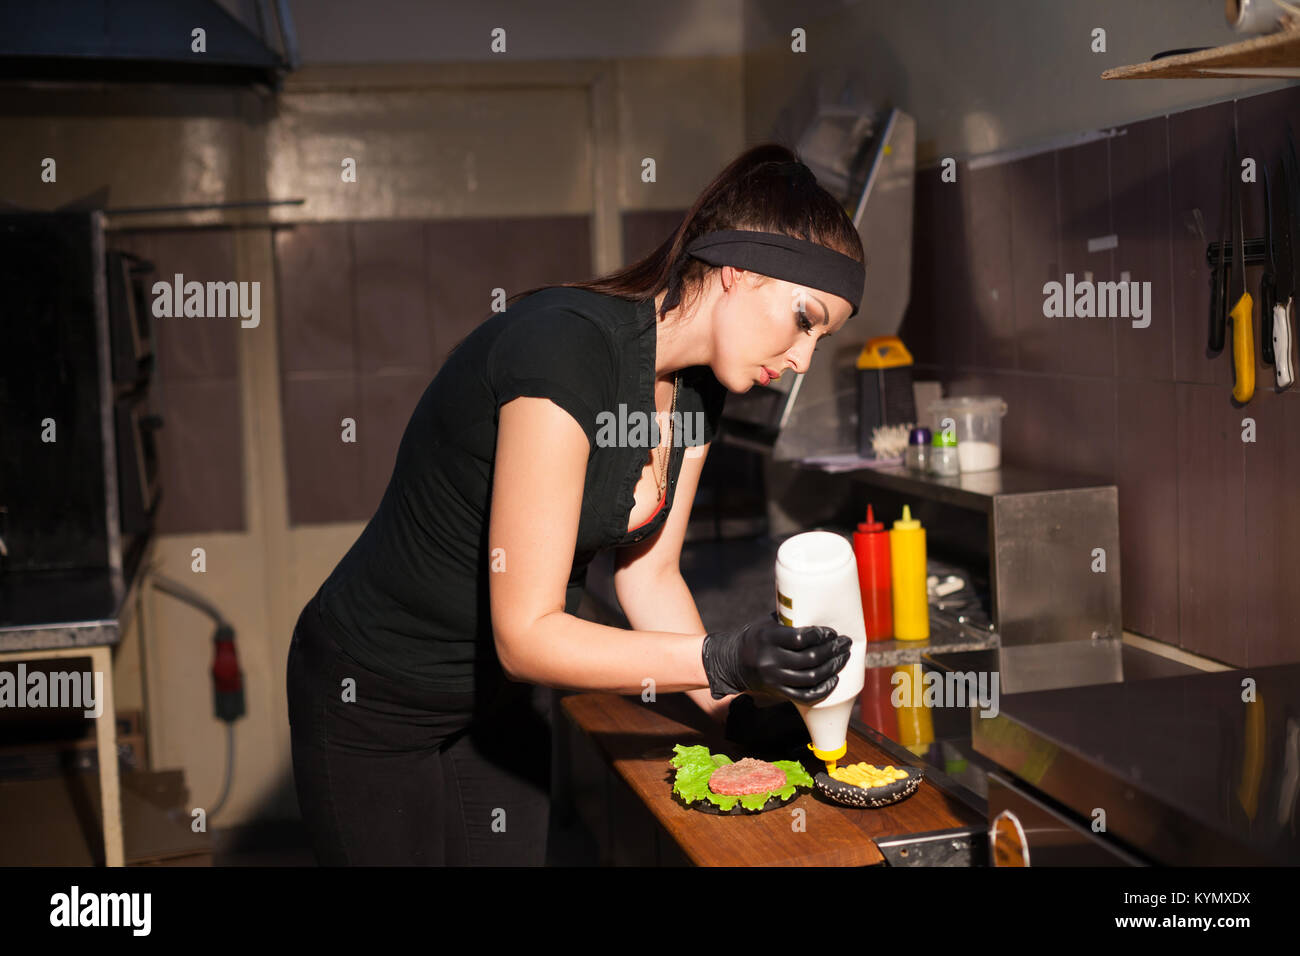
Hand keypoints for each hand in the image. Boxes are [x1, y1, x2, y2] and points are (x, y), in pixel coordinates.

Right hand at [701, 614, 851, 702]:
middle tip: (844, 644)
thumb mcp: (767, 623)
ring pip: (811, 677)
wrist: (733, 662)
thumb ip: (789, 619)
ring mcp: (774, 678)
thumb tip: (819, 606)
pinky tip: (833, 680)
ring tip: (842, 658)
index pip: (800, 638)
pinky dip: (823, 689)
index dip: (821, 635)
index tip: (832, 632)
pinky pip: (805, 695)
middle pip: (810, 658)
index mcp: (768, 638)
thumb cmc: (757, 637)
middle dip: (832, 651)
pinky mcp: (778, 691)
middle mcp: (770, 659)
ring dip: (832, 668)